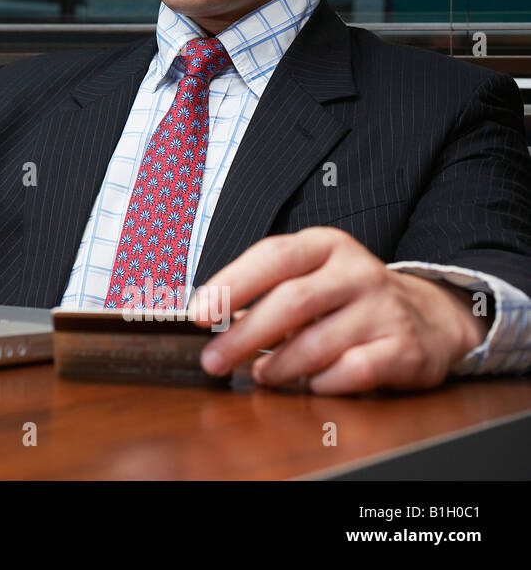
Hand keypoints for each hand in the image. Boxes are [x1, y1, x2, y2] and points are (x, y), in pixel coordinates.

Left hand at [187, 226, 490, 393]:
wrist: (430, 318)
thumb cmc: (347, 298)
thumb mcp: (311, 277)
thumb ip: (266, 290)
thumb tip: (209, 318)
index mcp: (326, 245)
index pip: (273, 256)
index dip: (232, 284)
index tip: (198, 314)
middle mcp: (357, 271)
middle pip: (291, 301)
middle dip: (244, 335)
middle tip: (213, 361)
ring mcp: (384, 309)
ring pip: (318, 342)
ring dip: (279, 365)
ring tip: (260, 375)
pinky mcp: (404, 348)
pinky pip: (352, 372)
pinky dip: (321, 383)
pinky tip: (309, 384)